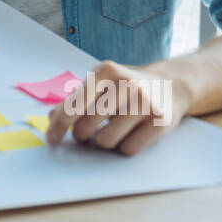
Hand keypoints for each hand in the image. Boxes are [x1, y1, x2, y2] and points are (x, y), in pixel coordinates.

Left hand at [45, 60, 191, 155]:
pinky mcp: (160, 123)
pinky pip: (128, 150)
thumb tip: (50, 117)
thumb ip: (75, 98)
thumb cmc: (126, 86)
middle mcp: (126, 84)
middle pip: (86, 127)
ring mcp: (145, 103)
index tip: (51, 140)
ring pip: (105, 142)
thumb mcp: (100, 83)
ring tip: (112, 128)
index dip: (58, 125)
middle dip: (81, 134)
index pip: (73, 105)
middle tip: (87, 131)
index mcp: (105, 71)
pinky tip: (130, 133)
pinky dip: (124, 147)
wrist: (171, 85)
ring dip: (103, 141)